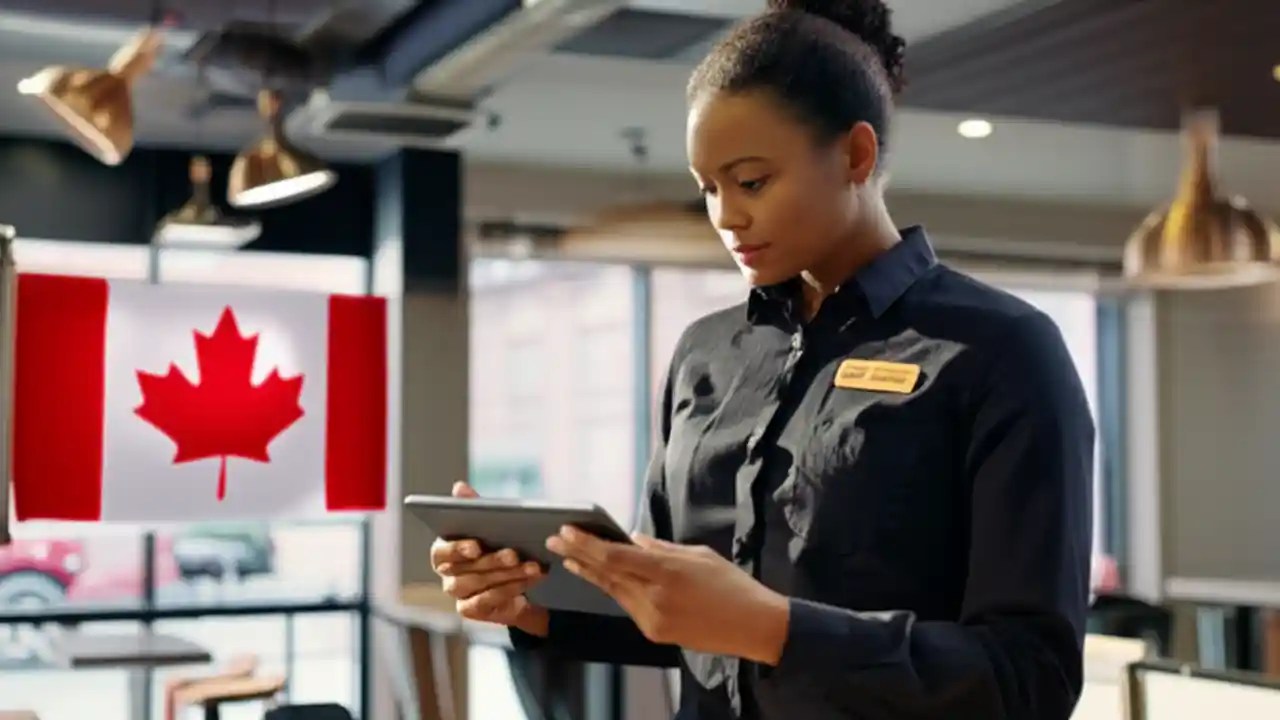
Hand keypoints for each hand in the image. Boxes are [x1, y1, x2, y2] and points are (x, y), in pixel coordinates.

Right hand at [430, 482, 549, 636]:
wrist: (513, 579)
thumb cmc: (496, 544)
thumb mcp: (489, 523)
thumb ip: (472, 507)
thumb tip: (459, 487)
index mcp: (444, 551)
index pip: (441, 552)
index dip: (457, 549)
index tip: (476, 545)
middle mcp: (447, 575)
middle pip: (464, 571)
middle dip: (491, 562)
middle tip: (514, 553)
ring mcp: (458, 595)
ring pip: (480, 586)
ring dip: (507, 576)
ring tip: (532, 566)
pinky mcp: (472, 610)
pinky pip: (490, 601)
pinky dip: (513, 589)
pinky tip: (531, 579)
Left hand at [547, 528, 789, 663]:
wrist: (753, 626)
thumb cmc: (731, 584)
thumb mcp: (698, 555)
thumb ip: (661, 548)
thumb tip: (634, 539)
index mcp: (666, 571)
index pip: (614, 556)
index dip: (586, 544)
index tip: (566, 531)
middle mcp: (654, 597)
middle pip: (606, 574)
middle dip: (578, 556)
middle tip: (554, 541)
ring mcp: (653, 619)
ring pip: (614, 592)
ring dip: (592, 574)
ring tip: (570, 559)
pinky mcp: (655, 634)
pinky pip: (629, 607)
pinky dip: (616, 590)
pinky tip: (604, 578)